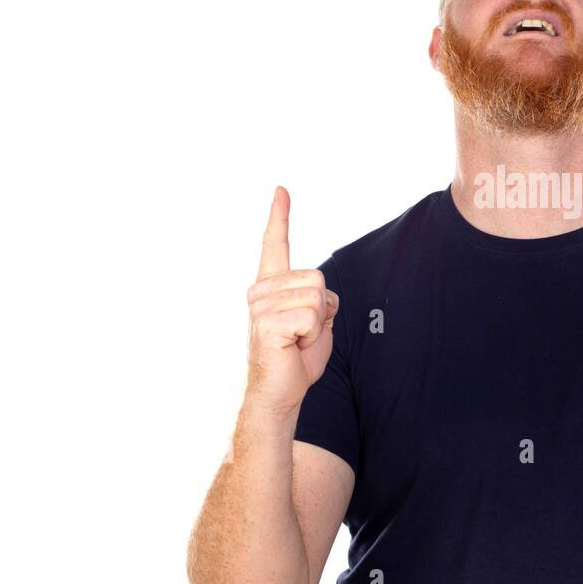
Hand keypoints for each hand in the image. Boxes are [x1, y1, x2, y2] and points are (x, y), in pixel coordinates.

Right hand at [243, 186, 338, 414]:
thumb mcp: (317, 320)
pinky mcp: (267, 323)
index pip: (275, 245)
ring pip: (317, 297)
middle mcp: (260, 290)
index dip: (279, 217)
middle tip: (302, 334)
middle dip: (323, 309)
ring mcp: (259, 306)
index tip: (281, 190)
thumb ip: (321, 299)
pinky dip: (312, 336)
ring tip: (296, 341)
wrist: (281, 393)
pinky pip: (312, 316)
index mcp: (271, 286)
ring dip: (317, 324)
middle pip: (318, 278)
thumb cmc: (297, 358)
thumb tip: (323, 293)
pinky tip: (293, 347)